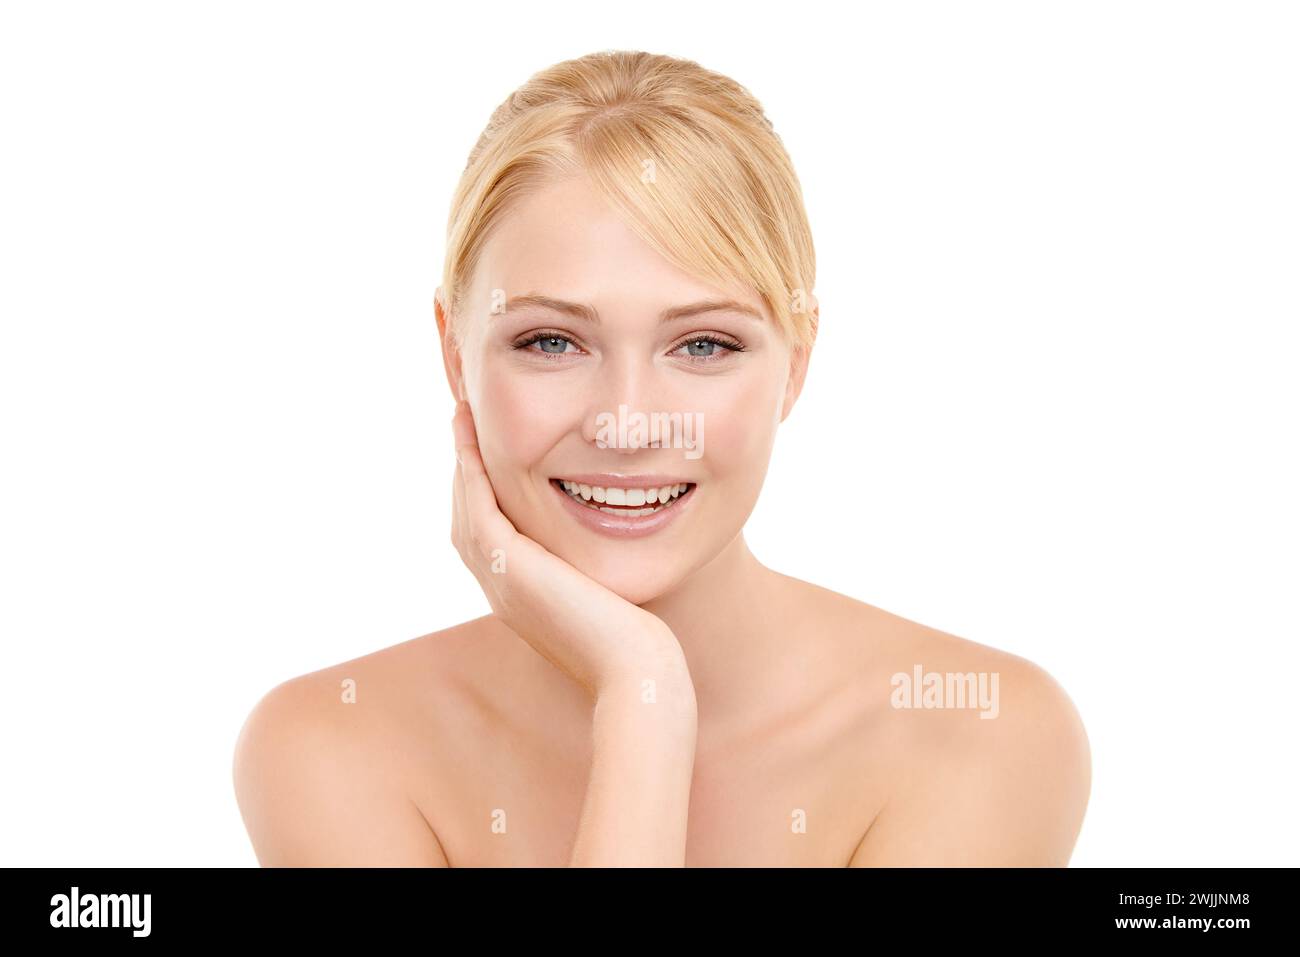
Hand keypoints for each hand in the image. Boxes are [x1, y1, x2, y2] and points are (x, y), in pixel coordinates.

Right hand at [450, 400, 692, 703]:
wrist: (634, 673)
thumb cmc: (639, 644)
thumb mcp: (611, 600)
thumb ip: (598, 574)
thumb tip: (620, 548)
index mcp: (520, 598)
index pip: (489, 534)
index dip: (485, 491)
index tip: (490, 452)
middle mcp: (500, 590)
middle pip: (467, 517)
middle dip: (465, 469)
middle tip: (465, 422)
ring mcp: (498, 582)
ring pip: (465, 508)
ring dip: (461, 459)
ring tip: (463, 418)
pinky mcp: (507, 568)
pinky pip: (477, 508)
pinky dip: (470, 471)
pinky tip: (473, 440)